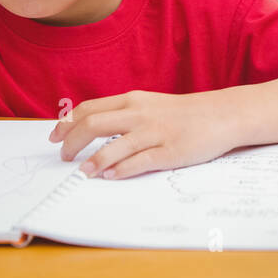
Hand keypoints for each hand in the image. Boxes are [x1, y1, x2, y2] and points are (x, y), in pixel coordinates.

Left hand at [48, 90, 236, 178]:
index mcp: (133, 100)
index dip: (67, 123)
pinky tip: (110, 177)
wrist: (223, 114)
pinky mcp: (170, 151)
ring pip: (113, 145)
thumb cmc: (184, 113)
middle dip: (72, 142)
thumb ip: (124, 113)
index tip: (55, 137)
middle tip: (64, 157)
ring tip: (83, 172)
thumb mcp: (150, 104)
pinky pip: (139, 162)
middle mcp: (140, 113)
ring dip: (93, 161)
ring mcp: (155, 133)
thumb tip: (92, 128)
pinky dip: (121, 170)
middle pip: (93, 124)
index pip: (90, 108)